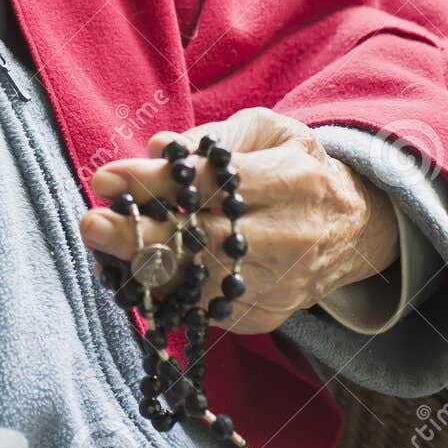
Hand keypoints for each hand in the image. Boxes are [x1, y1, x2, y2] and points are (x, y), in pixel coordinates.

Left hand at [79, 106, 399, 335]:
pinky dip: (166, 295)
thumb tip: (158, 145)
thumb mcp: (270, 132)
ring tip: (103, 253)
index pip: (212, 184)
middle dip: (139, 235)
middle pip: (203, 242)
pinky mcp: (266, 315)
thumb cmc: (297, 168)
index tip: (106, 178)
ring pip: (200, 284)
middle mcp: (289, 236)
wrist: (355, 228)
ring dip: (144, 270)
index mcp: (292, 180)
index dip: (156, 182)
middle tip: (92, 224)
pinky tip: (135, 276)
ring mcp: (279, 282)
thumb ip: (214, 136)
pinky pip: (205, 311)